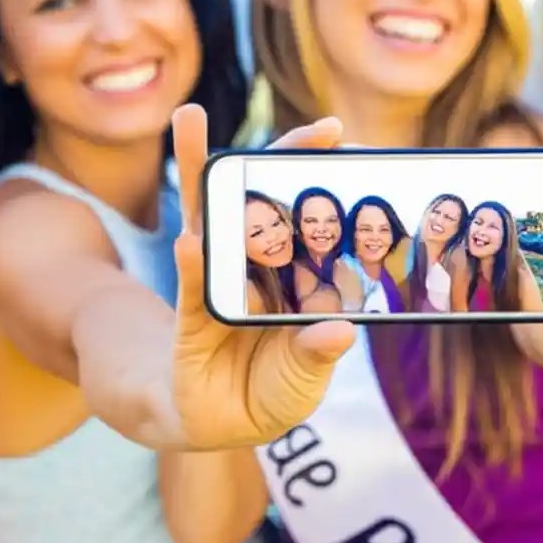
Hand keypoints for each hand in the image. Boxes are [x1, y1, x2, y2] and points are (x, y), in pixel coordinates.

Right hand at [168, 105, 355, 448]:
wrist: (216, 425)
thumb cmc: (270, 389)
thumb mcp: (304, 376)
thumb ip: (316, 353)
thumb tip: (342, 331)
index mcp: (292, 275)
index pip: (311, 218)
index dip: (328, 183)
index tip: (354, 148)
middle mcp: (255, 266)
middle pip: (266, 201)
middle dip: (282, 158)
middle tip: (322, 127)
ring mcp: (219, 283)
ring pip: (210, 218)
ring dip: (198, 169)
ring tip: (188, 118)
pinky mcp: (191, 320)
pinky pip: (194, 289)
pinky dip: (193, 266)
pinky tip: (191, 241)